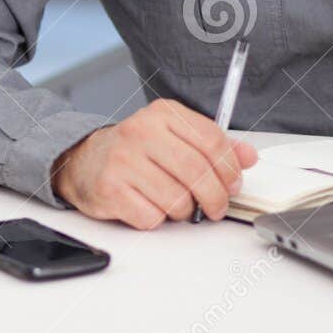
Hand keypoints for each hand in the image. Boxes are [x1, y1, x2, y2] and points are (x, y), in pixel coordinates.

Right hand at [52, 99, 257, 228]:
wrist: (84, 160)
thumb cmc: (136, 150)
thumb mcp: (175, 136)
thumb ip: (213, 145)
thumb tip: (248, 157)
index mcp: (163, 113)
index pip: (211, 140)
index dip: (229, 168)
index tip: (233, 184)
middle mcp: (141, 132)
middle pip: (197, 171)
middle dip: (215, 197)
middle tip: (216, 207)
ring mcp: (123, 161)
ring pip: (177, 199)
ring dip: (185, 210)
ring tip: (178, 204)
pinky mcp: (109, 190)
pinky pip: (152, 217)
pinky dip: (158, 219)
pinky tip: (151, 206)